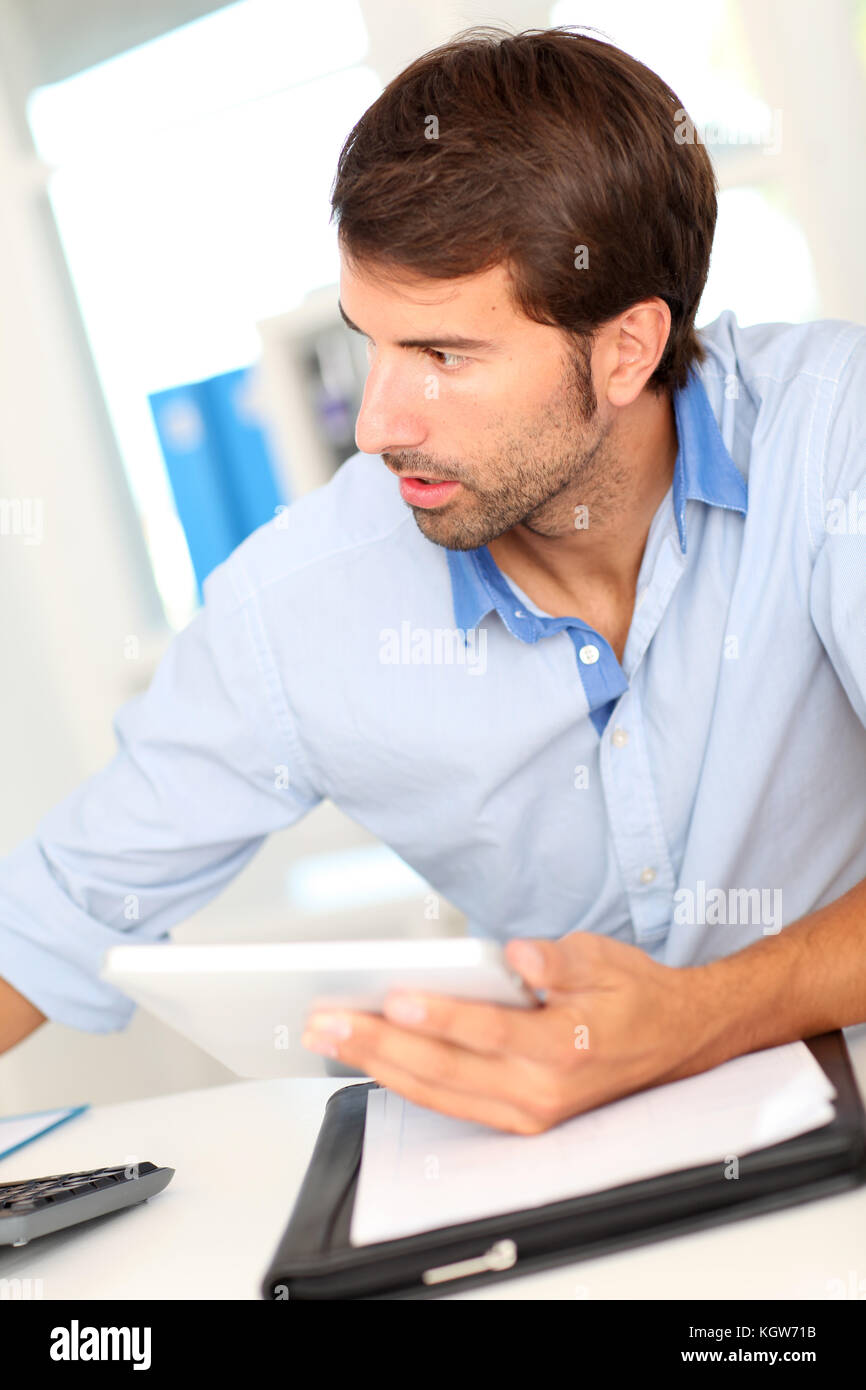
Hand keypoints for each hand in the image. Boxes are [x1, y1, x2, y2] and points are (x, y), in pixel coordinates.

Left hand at [302, 933, 712, 1132]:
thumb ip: (559, 959)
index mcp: (565, 1049)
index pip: (491, 1034)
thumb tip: (518, 956)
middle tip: (329, 1022)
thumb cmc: (632, 995)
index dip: (441, 1017)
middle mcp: (542, 1093)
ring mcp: (528, 1113)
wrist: (674, 1042)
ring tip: (331, 1038)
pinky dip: (405, 1081)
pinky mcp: (517, 1119)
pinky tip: (370, 1057)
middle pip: (447, 1070)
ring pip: (438, 1093)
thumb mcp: (604, 958)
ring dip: (378, 1065)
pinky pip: (449, 1103)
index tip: (395, 999)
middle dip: (380, 1045)